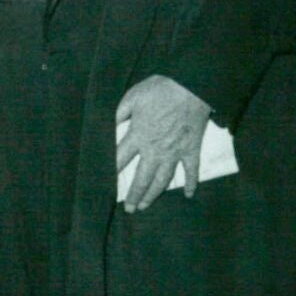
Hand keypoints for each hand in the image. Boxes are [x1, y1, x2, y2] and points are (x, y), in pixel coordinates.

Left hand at [114, 75, 210, 212]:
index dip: (110, 173)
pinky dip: (191, 183)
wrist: (192, 87)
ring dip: (153, 194)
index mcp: (138, 136)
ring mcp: (175, 152)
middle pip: (141, 178)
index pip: (119, 159)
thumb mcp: (132, 97)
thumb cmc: (161, 89)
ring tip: (145, 205)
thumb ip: (119, 114)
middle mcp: (155, 149)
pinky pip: (192, 171)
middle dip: (133, 195)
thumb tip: (106, 126)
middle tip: (128, 208)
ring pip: (162, 180)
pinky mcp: (192, 149)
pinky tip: (189, 194)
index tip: (103, 185)